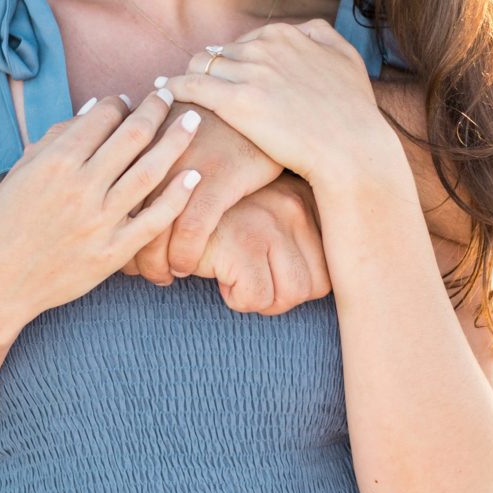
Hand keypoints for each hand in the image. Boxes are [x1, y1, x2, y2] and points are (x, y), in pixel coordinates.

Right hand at [0, 93, 201, 337]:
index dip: (121, 103)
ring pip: (150, 172)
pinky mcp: (112, 253)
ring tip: (193, 121)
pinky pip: (154, 221)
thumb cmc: (5, 221)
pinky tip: (194, 176)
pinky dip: (177, 197)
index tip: (130, 101)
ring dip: (176, 141)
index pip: (102, 118)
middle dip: (156, 109)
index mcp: (55, 162)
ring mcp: (99, 222)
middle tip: (170, 96)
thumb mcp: (23, 171)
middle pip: (133, 136)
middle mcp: (80, 188)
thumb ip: (58, 137)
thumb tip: (97, 108)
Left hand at [125, 104, 281, 284]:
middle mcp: (154, 156)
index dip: (108, 227)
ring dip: (155, 264)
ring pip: (154, 232)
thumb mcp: (168, 128)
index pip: (108, 195)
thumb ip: (143, 150)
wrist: (258, 104)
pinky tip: (187, 266)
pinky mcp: (217, 179)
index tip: (114, 247)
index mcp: (137, 143)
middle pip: (125, 219)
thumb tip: (119, 183)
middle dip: (128, 254)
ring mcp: (184, 168)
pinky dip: (186, 256)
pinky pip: (191, 232)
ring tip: (162, 275)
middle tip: (135, 272)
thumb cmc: (211, 121)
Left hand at [165, 22, 387, 186]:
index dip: (235, 59)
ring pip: (202, 64)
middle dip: (211, 68)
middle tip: (196, 84)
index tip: (228, 75)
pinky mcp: (236, 102)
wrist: (352, 150)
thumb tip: (304, 30)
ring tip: (173, 89)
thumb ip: (322, 36)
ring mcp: (250, 72)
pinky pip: (191, 85)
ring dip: (188, 75)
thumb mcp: (347, 59)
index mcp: (288, 34)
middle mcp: (266, 46)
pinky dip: (173, 86)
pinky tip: (162, 93)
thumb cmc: (353, 113)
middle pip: (222, 51)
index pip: (246, 39)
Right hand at [203, 174, 331, 313]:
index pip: (329, 272)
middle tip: (246, 276)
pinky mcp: (242, 241)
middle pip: (316, 288)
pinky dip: (233, 297)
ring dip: (257, 298)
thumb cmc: (214, 214)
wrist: (163, 194)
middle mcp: (293, 206)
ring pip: (290, 296)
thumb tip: (318, 287)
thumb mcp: (262, 214)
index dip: (295, 284)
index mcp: (303, 199)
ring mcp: (269, 222)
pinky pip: (255, 299)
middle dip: (279, 295)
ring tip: (232, 272)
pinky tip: (217, 272)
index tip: (264, 269)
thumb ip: (290, 240)